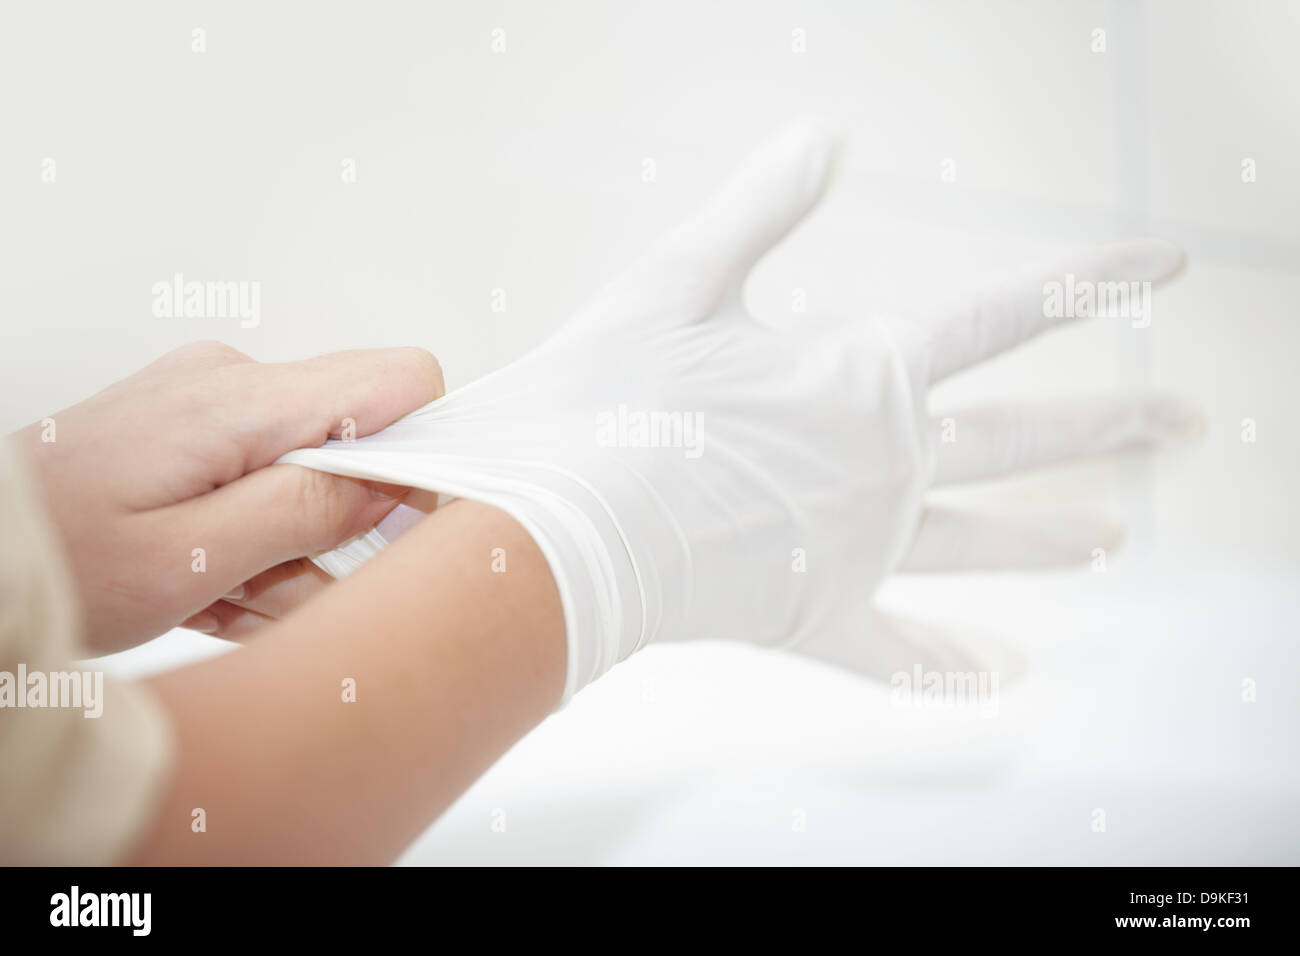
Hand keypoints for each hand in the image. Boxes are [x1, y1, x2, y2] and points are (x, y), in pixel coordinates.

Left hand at [16, 342, 441, 651]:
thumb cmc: (53, 560)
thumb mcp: (187, 561)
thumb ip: (302, 513)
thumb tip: (394, 481)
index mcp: (240, 400)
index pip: (401, 379)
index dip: (427, 450)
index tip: (409, 522)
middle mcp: (232, 380)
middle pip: (359, 429)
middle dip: (350, 515)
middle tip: (298, 584)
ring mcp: (210, 400)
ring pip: (311, 464)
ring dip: (295, 540)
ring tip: (233, 599)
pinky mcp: (194, 427)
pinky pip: (264, 474)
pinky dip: (258, 534)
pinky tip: (221, 586)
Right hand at [283, 122, 1199, 699]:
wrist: (558, 531)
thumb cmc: (606, 403)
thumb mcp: (677, 278)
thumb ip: (759, 208)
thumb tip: (824, 135)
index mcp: (860, 376)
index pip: (999, 317)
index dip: (1086, 283)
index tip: (1165, 267)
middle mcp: (883, 466)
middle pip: (1020, 442)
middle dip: (1109, 425)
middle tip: (1188, 423)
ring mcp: (856, 550)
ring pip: (978, 543)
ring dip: (1051, 538)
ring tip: (1115, 539)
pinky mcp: (810, 615)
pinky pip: (896, 651)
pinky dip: (947, 664)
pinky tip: (1003, 674)